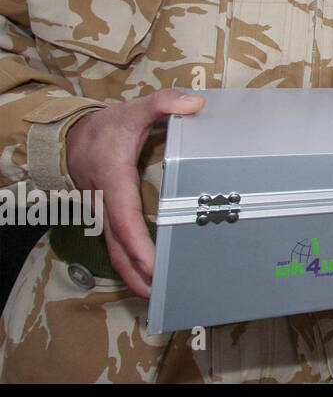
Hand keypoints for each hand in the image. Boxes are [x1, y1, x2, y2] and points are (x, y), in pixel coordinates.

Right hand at [65, 89, 204, 297]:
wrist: (74, 137)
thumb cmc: (107, 128)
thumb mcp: (134, 109)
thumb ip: (164, 103)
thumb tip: (195, 103)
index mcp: (114, 180)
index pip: (124, 218)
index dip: (137, 243)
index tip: (152, 264)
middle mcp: (106, 203)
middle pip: (117, 245)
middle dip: (135, 271)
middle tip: (157, 293)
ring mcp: (104, 212)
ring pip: (114, 249)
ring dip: (131, 273)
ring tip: (155, 294)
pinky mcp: (107, 216)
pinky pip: (116, 243)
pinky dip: (129, 261)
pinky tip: (147, 274)